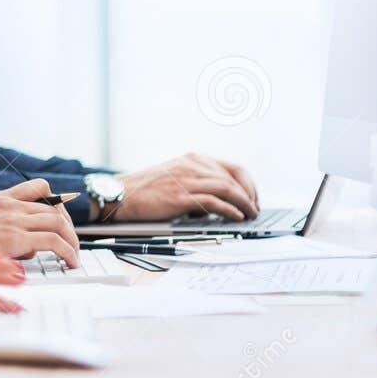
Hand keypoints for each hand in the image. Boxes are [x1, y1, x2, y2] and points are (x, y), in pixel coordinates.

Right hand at [112, 153, 259, 221]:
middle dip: (250, 196)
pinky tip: (235, 217)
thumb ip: (197, 181)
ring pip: (226, 188)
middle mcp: (192, 165)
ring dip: (244, 203)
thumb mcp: (175, 176)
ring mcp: (186, 179)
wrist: (121, 194)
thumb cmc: (146, 190)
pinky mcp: (180, 196)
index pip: (233, 169)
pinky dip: (229, 210)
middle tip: (255, 210)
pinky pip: (213, 201)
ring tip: (250, 215)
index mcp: (193, 159)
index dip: (249, 185)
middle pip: (233, 178)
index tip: (253, 199)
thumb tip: (221, 201)